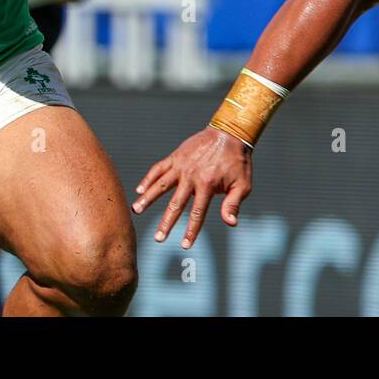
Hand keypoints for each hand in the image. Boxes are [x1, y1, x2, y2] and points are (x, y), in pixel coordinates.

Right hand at [132, 127, 252, 247]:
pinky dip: (148, 178)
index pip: (197, 213)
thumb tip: (231, 223)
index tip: (184, 245)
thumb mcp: (242, 184)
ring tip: (136, 211)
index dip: (191, 231)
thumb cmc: (238, 161)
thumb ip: (233, 204)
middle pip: (176, 204)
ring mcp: (181, 165)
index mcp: (207, 185)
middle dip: (166, 223)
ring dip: (148, 198)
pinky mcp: (176, 156)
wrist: (230, 132)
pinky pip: (159, 168)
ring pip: (161, 184)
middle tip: (158, 239)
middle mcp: (191, 176)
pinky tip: (139, 190)